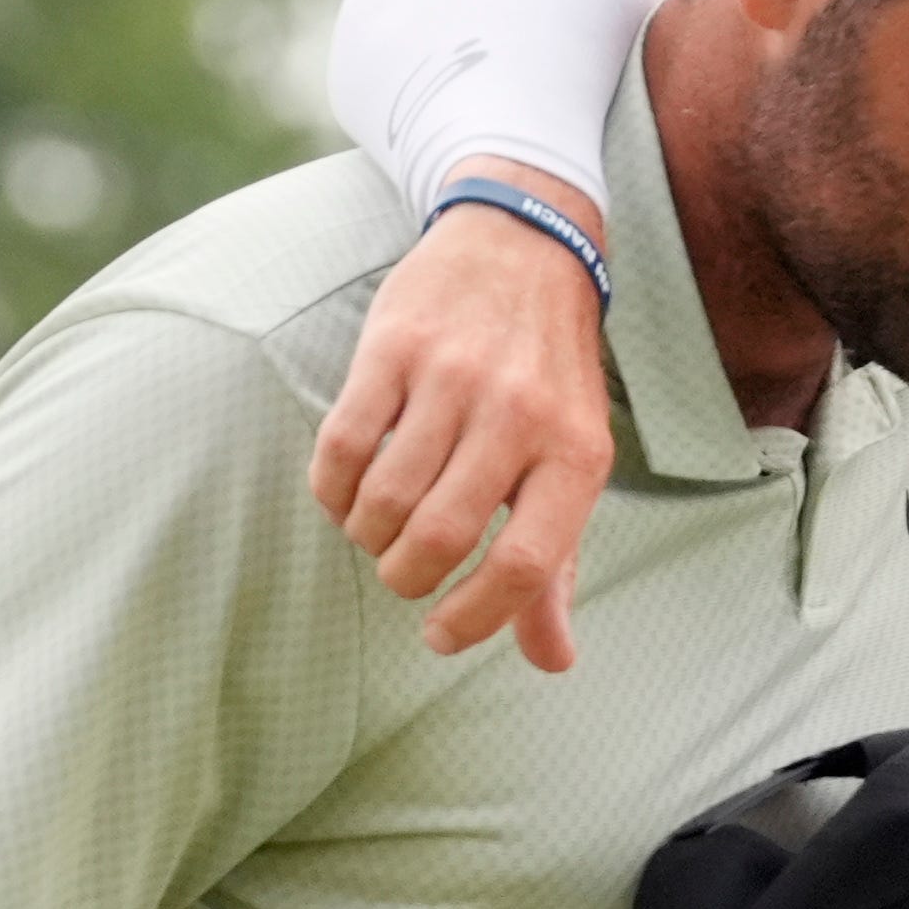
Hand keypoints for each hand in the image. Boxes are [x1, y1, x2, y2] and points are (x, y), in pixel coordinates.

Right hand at [310, 157, 616, 671]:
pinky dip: (333, 489)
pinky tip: (347, 492)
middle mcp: (519, 416)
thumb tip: (552, 662)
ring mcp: (454, 378)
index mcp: (575, 456)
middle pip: (441, 536)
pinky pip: (343, 444)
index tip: (439, 636)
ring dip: (367, 535)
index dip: (475, 618)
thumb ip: (556, 564)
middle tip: (402, 573)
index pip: (525, 566)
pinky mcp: (393, 346)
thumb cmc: (550, 379)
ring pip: (386, 497)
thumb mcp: (573, 462)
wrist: (526, 245)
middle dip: (406, 577)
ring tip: (376, 530)